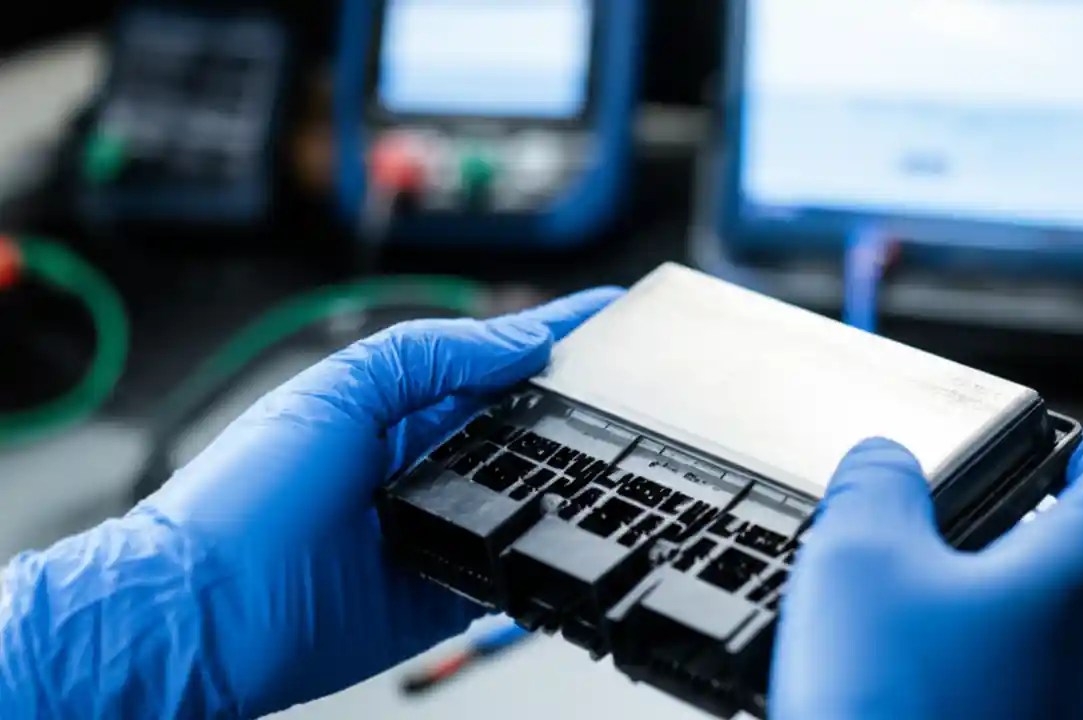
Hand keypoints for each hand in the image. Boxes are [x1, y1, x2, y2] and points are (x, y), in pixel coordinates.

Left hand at [0, 288, 619, 719]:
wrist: (201, 613)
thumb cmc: (240, 500)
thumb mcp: (337, 390)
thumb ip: (429, 357)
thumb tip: (518, 340)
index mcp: (394, 403)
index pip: (492, 355)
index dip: (553, 331)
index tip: (611, 311)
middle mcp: (420, 461)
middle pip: (520, 422)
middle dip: (577, 400)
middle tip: (637, 382)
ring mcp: (435, 526)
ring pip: (525, 493)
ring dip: (569, 474)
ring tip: (625, 447)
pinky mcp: (444, 593)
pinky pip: (511, 567)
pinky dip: (545, 551)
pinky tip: (579, 528)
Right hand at [770, 431, 1082, 719]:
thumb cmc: (888, 708)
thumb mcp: (856, 554)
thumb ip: (877, 482)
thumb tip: (885, 460)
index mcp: (1067, 583)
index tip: (1058, 445)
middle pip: (1082, 564)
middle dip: (1014, 537)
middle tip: (940, 533)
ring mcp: (1066, 716)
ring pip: (1044, 636)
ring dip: (984, 609)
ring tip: (900, 613)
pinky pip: (1015, 694)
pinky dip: (969, 670)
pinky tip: (898, 678)